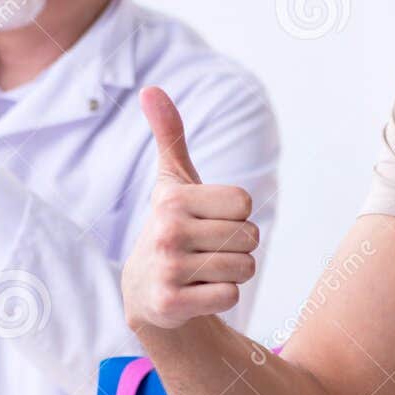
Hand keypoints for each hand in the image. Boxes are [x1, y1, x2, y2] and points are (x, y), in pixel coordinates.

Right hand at [122, 87, 259, 330]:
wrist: (145, 290)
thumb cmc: (172, 227)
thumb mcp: (172, 181)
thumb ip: (169, 136)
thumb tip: (151, 89)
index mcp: (173, 199)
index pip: (246, 204)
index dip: (237, 215)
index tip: (209, 220)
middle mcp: (167, 232)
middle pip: (250, 237)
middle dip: (238, 246)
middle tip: (206, 249)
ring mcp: (167, 270)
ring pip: (244, 268)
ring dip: (233, 273)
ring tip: (203, 270)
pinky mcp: (171, 304)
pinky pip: (231, 296)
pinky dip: (222, 297)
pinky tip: (197, 293)